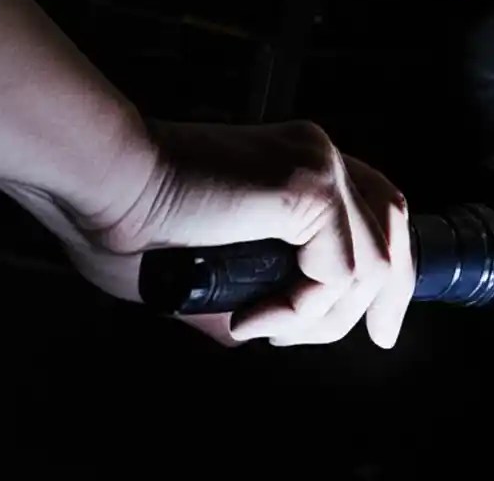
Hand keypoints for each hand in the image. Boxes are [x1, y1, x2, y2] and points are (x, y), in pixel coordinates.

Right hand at [1, 120, 413, 347]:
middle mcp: (319, 155)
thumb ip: (245, 290)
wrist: (100, 180)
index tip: (381, 324)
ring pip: (370, 265)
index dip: (390, 265)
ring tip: (260, 325)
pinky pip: (337, 276)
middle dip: (390, 295)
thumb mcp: (205, 265)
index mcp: (300, 162)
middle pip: (393, 227)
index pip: (377, 208)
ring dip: (321, 317)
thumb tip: (261, 332)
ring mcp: (320, 167)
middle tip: (376, 338)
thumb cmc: (126, 217)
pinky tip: (247, 317)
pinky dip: (297, 312)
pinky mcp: (311, 190)